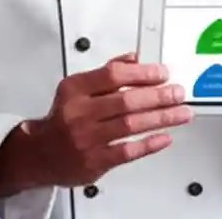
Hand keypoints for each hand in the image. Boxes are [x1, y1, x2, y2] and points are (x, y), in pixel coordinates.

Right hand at [0, 53, 192, 198]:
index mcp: (74, 89)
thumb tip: (134, 59)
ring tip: (181, 113)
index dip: (142, 73)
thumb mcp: (76, 89)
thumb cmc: (63, 120)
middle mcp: (79, 112)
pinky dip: (149, 144)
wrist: (40, 154)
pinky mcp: (94, 161)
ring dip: (161, 118)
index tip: (162, 73)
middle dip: (158, 96)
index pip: (112, 75)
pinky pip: (127, 152)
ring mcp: (86, 138)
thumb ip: (105, 73)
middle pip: (125, 101)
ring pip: (130, 125)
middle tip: (178, 93)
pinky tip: (165, 137)